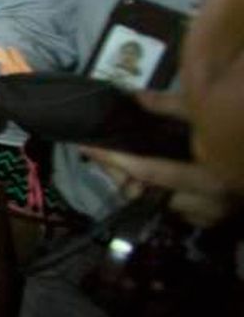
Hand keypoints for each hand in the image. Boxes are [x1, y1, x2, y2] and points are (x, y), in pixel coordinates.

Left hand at [84, 91, 240, 228]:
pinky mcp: (216, 219)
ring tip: (120, 163)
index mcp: (208, 176)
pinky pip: (178, 210)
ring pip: (159, 204)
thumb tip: (136, 97)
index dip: (113, 159)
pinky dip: (159, 194)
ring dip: (137, 185)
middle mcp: (210, 202)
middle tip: (101, 154)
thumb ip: (173, 106)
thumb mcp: (208, 113)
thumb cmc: (240, 129)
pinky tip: (149, 177)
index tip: (86, 146)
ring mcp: (214, 214)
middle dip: (120, 174)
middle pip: (148, 193)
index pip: (148, 171)